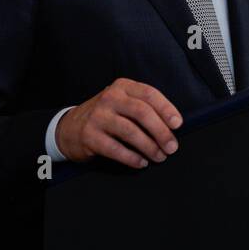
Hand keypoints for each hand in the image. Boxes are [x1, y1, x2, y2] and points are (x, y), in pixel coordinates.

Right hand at [56, 79, 182, 168]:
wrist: (70, 128)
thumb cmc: (106, 116)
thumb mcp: (122, 102)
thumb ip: (143, 107)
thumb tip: (172, 125)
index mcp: (122, 87)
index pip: (149, 94)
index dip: (166, 109)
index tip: (178, 124)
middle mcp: (109, 98)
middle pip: (142, 112)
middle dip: (161, 132)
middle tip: (172, 147)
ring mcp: (98, 116)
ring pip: (130, 132)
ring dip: (149, 147)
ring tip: (159, 157)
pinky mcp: (89, 136)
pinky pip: (116, 149)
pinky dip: (132, 158)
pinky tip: (141, 162)